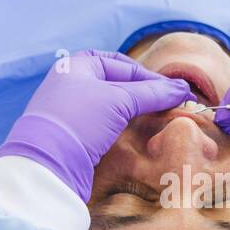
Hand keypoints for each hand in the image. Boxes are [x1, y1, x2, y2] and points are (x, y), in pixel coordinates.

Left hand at [0, 50, 190, 199]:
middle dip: (144, 94)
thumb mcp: (119, 100)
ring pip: (111, 105)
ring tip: (157, 118)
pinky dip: (120, 125)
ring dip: (133, 111)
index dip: (151, 77)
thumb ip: (152, 93)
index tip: (174, 92)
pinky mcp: (72, 135)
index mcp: (77, 65)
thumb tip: (183, 89)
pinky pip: (102, 124)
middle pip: (118, 84)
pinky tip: (134, 133)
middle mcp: (71, 83)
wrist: (46, 165)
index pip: (123, 65)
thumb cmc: (79, 120)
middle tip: (169, 105)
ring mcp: (70, 110)